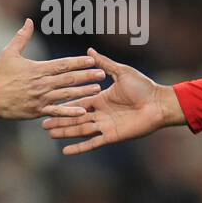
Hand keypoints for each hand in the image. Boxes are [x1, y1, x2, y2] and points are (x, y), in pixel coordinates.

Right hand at [0, 19, 106, 120]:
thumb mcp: (8, 52)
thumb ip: (22, 37)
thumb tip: (29, 21)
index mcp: (37, 69)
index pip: (62, 64)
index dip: (79, 62)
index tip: (93, 60)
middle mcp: (41, 83)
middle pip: (69, 79)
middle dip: (87, 76)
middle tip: (103, 73)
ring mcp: (40, 98)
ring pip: (66, 95)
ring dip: (83, 92)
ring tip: (98, 89)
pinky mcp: (37, 111)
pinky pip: (56, 112)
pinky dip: (70, 112)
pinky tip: (83, 111)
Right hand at [40, 48, 184, 154]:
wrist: (159, 103)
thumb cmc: (144, 87)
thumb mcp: (121, 72)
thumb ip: (105, 64)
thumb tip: (90, 51)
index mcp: (101, 99)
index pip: (78, 101)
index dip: (64, 103)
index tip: (49, 103)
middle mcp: (101, 113)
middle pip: (75, 117)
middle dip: (59, 120)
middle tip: (42, 123)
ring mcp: (105, 126)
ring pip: (80, 129)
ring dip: (64, 132)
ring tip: (49, 134)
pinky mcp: (112, 136)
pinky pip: (92, 143)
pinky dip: (79, 148)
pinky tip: (65, 151)